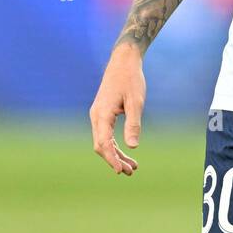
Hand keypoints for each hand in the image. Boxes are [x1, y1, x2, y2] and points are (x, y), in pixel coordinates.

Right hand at [89, 44, 145, 174]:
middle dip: (115, 160)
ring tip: (132, 167)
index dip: (111, 158)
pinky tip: (127, 151)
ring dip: (116, 154)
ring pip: (104, 141)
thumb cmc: (131, 79)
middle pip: (102, 145)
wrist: (123, 61)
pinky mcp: (103, 114)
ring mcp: (98, 115)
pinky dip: (115, 144)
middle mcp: (96, 116)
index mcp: (102, 114)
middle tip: (131, 172)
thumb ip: (133, 124)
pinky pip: (106, 134)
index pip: (103, 143)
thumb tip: (133, 146)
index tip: (121, 170)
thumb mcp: (136, 102)